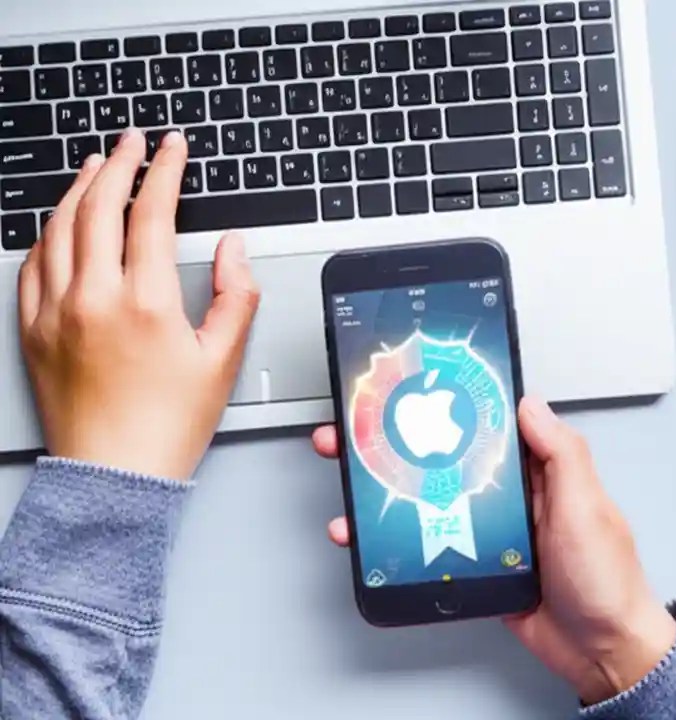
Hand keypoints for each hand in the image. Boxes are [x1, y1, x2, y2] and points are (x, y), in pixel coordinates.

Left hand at [18, 129, 259, 478]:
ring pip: (59, 228)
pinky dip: (49, 232)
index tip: (173, 148)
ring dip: (78, 189)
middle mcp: (93, 298)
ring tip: (95, 166)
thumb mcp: (222, 361)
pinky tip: (62, 223)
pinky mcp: (33, 330)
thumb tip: (232, 250)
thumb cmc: (168, 426)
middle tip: (133, 141)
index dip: (164, 171)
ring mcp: (56, 312)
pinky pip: (33, 264)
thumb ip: (236, 297)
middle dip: (119, 164)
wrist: (113, 476)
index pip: (152, 213)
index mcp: (145, 303)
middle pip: (98, 207)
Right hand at [313, 397, 675, 702]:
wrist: (601, 651)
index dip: (454, 411)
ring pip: (435, 503)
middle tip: (361, 437)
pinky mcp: (479, 566)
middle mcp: (517, 499)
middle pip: (451, 463)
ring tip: (355, 485)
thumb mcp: (586, 507)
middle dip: (405, 448)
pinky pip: (434, 546)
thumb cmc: (606, 581)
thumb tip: (531, 405)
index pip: (493, 430)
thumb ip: (562, 454)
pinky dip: (399, 542)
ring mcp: (495, 534)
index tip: (415, 395)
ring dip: (392, 494)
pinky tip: (373, 539)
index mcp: (544, 475)